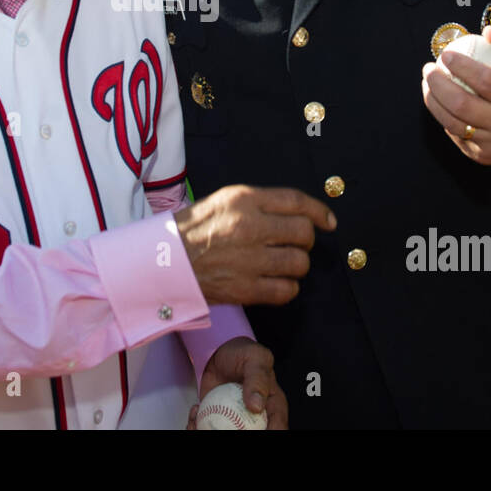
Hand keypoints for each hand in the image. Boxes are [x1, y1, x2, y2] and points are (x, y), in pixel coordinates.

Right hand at [174, 185, 335, 304]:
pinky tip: (276, 282)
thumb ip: (258, 204)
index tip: (328, 221)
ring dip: (297, 265)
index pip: (296, 201)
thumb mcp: (222, 201)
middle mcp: (250, 227)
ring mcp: (249, 260)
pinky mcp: (245, 288)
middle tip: (295, 244)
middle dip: (305, 240)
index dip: (318, 211)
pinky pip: (286, 290)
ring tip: (283, 264)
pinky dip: (287, 287)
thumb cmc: (191, 230)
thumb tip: (295, 213)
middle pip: (303, 233)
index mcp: (243, 200)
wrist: (162, 261)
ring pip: (299, 263)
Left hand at [188, 337, 287, 429]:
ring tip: (197, 419)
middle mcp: (257, 419)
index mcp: (273, 407)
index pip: (277, 428)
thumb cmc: (243, 354)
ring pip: (225, 433)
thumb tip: (256, 406)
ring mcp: (237, 422)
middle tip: (215, 427)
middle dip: (233, 434)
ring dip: (207, 432)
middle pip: (250, 433)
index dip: (270, 432)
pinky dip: (198, 425)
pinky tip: (195, 411)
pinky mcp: (219, 420)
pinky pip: (209, 429)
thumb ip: (257, 380)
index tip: (247, 431)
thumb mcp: (254, 359)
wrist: (220, 352)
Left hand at [420, 24, 490, 165]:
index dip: (462, 67)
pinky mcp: (483, 156)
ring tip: (427, 83)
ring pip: (452, 123)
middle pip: (462, 105)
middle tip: (429, 69)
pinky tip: (439, 102)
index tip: (446, 55)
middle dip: (438, 84)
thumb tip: (487, 31)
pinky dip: (444, 118)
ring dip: (433, 101)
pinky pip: (455, 135)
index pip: (486, 81)